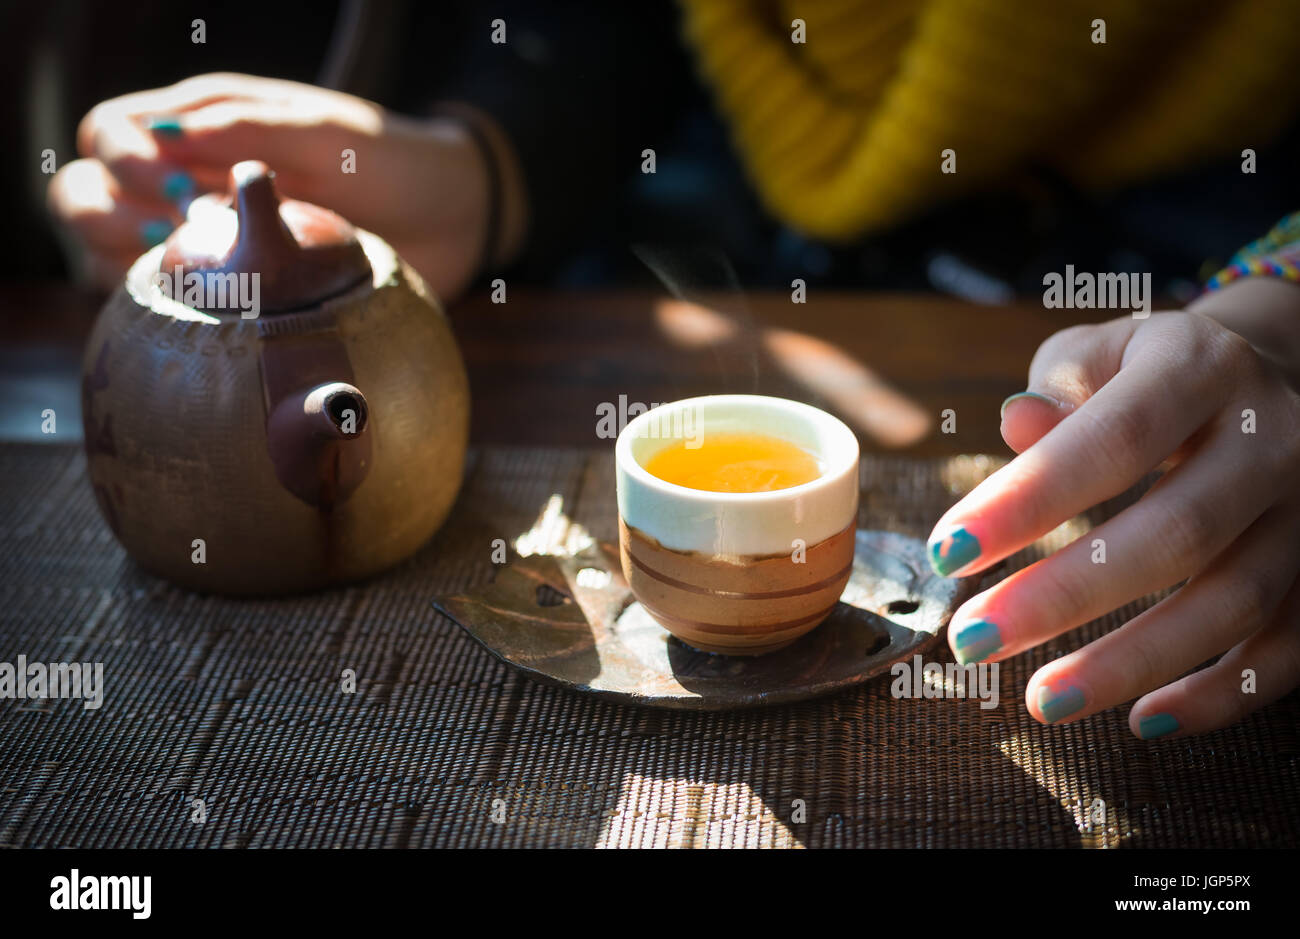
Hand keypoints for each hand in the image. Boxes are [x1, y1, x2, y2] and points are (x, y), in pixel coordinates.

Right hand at [48, 73, 518, 298]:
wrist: (451, 218)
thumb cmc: (392, 161)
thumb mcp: (328, 133)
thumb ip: (250, 130)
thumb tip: (168, 137)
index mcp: (201, 127)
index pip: (111, 132)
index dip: (120, 156)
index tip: (168, 182)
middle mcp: (185, 183)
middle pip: (87, 195)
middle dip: (109, 213)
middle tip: (172, 233)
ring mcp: (202, 243)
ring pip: (110, 254)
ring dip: (127, 263)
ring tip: (189, 270)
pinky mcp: (229, 296)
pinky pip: (165, 307)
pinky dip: (166, 309)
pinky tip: (203, 310)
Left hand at [928, 305, 1299, 738]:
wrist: (1273, 374)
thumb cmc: (1151, 374)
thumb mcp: (1102, 355)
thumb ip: (1058, 389)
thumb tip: (1015, 422)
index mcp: (1202, 367)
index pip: (1113, 439)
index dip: (1029, 498)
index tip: (948, 551)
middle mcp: (1272, 437)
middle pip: (1177, 531)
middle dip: (1065, 595)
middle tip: (973, 639)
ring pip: (1235, 601)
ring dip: (1133, 661)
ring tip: (1044, 700)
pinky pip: (1288, 648)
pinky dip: (1222, 694)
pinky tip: (1144, 718)